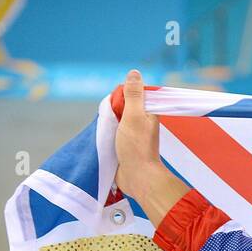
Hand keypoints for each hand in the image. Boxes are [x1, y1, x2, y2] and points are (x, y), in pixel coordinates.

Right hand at [113, 68, 188, 226]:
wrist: (137, 178)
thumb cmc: (137, 146)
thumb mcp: (134, 115)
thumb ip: (133, 95)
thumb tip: (134, 73)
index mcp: (148, 113)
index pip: (133, 95)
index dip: (121, 96)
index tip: (116, 105)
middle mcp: (142, 122)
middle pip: (122, 106)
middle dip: (112, 109)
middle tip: (112, 120)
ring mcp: (133, 134)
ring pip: (116, 119)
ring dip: (108, 122)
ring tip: (108, 131)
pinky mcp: (124, 145)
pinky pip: (112, 133)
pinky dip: (106, 132)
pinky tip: (103, 136)